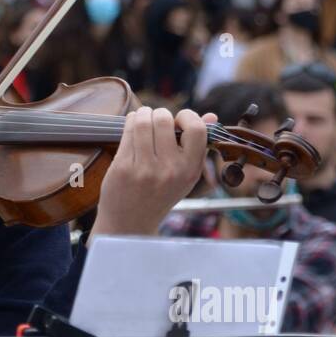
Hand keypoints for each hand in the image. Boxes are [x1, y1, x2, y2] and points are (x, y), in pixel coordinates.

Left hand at [91, 107, 213, 239]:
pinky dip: (130, 121)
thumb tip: (212, 116)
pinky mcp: (123, 168)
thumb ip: (198, 145)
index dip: (187, 116)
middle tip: (156, 120)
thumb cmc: (160, 193)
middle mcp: (170, 170)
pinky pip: (127, 131)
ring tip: (143, 118)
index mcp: (190, 170)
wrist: (131, 223)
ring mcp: (145, 169)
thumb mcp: (185, 175)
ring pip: (143, 121)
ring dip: (142, 114)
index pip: (197, 129)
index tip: (179, 120)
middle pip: (164, 119)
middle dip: (159, 113)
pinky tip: (132, 125)